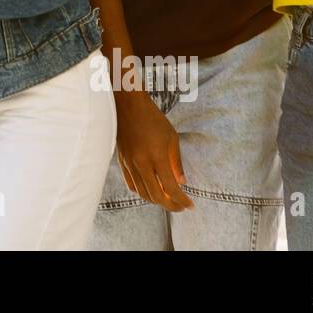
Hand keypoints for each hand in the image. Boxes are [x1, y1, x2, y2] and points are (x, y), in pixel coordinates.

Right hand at [114, 91, 193, 211]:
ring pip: (142, 193)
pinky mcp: (122, 162)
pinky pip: (131, 184)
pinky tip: (149, 191)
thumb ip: (176, 162)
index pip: (171, 189)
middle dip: (171, 206)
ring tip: (167, 200)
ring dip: (156, 200)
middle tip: (180, 206)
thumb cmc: (153, 118)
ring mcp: (130, 164)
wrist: (128, 106)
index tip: (190, 205)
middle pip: (156, 196)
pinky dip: (141, 192)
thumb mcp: (172, 137)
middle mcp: (141, 164)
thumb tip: (182, 182)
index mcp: (157, 157)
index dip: (182, 200)